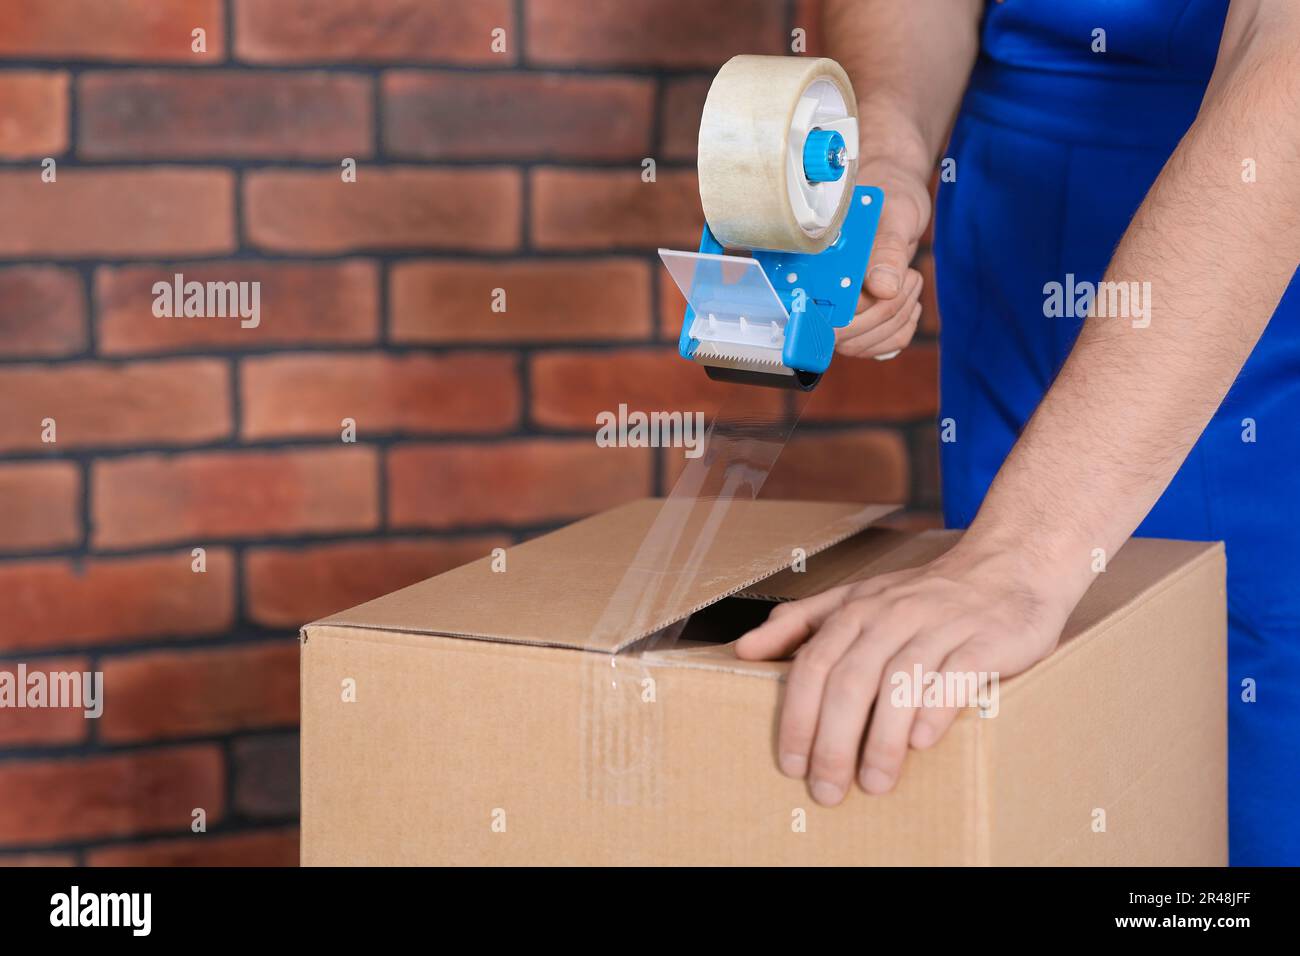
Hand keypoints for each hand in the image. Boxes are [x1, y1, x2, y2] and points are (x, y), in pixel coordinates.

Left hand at [734, 538, 1079, 804]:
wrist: (1009, 566)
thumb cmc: (924, 595)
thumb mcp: (856, 599)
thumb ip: (801, 622)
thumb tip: (744, 649)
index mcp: (857, 609)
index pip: (814, 665)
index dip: (798, 717)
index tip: (792, 763)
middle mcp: (894, 615)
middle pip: (851, 681)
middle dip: (834, 741)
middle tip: (827, 788)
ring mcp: (940, 625)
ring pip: (900, 682)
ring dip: (882, 739)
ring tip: (874, 782)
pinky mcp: (986, 639)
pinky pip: (955, 675)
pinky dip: (935, 709)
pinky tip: (922, 743)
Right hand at [834, 159, 932, 359]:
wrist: (896, 196)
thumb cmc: (890, 197)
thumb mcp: (894, 216)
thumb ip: (886, 251)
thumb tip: (882, 288)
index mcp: (813, 262)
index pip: (818, 311)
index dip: (845, 316)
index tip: (877, 300)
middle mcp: (817, 291)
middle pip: (842, 335)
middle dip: (884, 311)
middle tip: (907, 274)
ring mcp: (835, 310)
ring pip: (861, 345)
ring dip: (896, 318)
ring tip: (908, 279)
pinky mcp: (859, 322)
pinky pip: (878, 347)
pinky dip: (901, 329)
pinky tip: (907, 302)